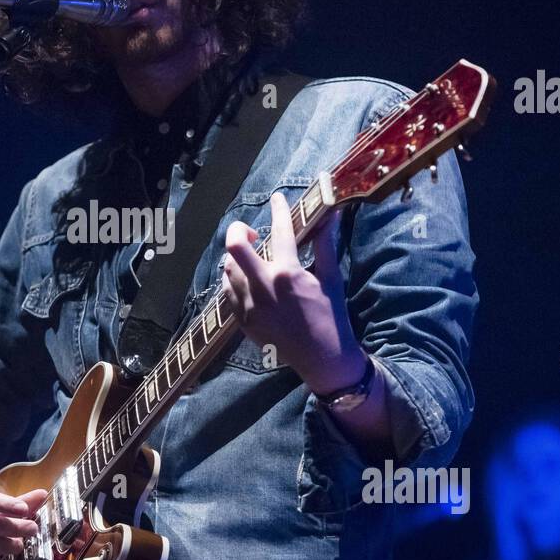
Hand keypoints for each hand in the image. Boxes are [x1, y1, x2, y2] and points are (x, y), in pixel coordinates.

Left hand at [221, 191, 365, 393]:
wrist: (322, 360)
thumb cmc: (331, 317)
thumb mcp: (331, 279)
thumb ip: (324, 245)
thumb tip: (329, 215)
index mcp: (288, 274)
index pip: (280, 231)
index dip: (278, 210)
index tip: (277, 199)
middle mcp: (263, 288)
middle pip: (235, 248)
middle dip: (239, 230)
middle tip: (252, 232)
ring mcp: (250, 306)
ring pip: (228, 270)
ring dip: (238, 257)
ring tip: (253, 256)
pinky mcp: (243, 321)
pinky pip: (228, 292)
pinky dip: (234, 280)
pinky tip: (247, 279)